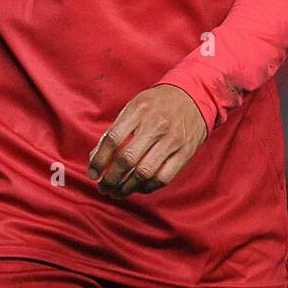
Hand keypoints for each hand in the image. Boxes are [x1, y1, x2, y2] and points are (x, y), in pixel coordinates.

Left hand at [87, 84, 207, 197]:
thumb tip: (95, 158)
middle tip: (103, 187)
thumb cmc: (158, 103)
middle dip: (111, 179)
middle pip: (127, 159)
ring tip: (117, 192)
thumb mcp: (134, 106)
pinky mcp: (185, 153)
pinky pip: (163, 178)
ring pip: (145, 173)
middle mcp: (156, 125)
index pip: (113, 139)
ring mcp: (173, 140)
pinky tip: (137, 188)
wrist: (195, 95)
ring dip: (127, 188)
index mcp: (139, 110)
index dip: (99, 160)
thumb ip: (116, 130)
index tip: (92, 173)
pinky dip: (147, 187)